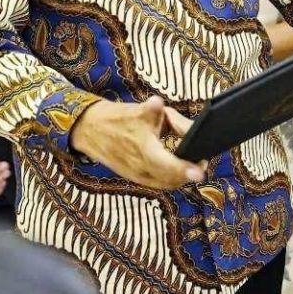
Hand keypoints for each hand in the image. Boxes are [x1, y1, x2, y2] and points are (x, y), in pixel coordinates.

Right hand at [69, 96, 206, 189]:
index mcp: (142, 150)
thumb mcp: (142, 109)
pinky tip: (178, 166)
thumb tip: (167, 110)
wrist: (90, 129)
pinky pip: (158, 183)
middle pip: (172, 179)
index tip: (200, 171)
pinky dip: (170, 177)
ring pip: (166, 184)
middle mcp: (140, 168)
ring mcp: (137, 176)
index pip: (167, 165)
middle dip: (189, 172)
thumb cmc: (118, 118)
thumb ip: (160, 113)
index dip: (184, 169)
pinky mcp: (135, 178)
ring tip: (193, 162)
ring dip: (181, 177)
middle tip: (202, 158)